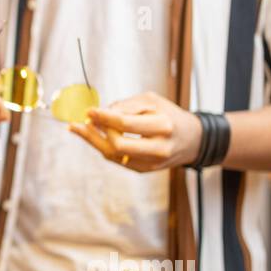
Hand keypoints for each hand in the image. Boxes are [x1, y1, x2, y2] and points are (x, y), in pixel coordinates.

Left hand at [68, 91, 202, 171]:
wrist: (191, 140)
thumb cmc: (169, 115)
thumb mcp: (152, 101)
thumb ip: (126, 106)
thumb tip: (100, 113)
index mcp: (163, 126)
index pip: (125, 124)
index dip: (103, 117)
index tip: (89, 110)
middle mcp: (158, 148)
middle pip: (118, 145)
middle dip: (97, 132)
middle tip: (87, 120)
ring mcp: (151, 163)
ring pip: (113, 155)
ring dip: (93, 140)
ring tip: (80, 128)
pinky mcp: (144, 170)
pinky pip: (117, 159)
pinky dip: (103, 147)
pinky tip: (93, 136)